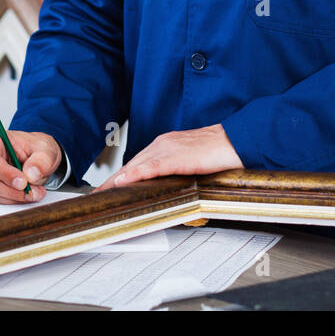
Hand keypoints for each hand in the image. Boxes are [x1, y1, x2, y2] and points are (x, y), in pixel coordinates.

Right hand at [0, 130, 61, 203]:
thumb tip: (31, 174)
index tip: (23, 182)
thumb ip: (41, 161)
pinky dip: (11, 200)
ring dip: (13, 197)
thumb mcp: (45, 150)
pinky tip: (25, 195)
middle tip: (32, 192)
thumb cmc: (36, 149)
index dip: (4, 173)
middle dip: (12, 190)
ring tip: (33, 193)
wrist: (37, 157)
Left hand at [93, 124, 241, 190]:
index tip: (107, 188)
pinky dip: (136, 174)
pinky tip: (124, 181)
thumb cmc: (218, 152)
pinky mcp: (177, 156)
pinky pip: (152, 166)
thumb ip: (175, 172)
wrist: (236, 141)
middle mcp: (163, 143)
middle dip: (112, 180)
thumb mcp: (191, 163)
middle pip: (131, 164)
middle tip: (97, 194)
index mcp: (165, 145)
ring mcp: (169, 148)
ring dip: (118, 179)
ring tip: (103, 192)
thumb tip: (165, 189)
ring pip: (137, 165)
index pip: (136, 162)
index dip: (120, 176)